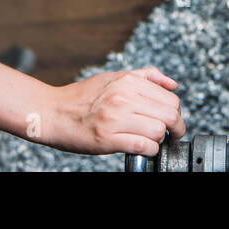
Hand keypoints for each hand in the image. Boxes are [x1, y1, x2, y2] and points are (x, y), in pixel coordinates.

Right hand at [41, 66, 185, 155]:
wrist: (51, 112)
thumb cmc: (82, 97)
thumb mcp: (114, 77)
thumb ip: (145, 77)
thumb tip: (173, 84)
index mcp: (127, 81)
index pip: (170, 98)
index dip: (177, 113)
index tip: (173, 121)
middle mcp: (123, 97)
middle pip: (169, 115)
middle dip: (177, 129)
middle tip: (173, 135)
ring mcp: (115, 118)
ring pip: (158, 131)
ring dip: (160, 140)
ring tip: (152, 141)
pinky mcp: (107, 139)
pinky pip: (142, 147)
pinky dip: (149, 151)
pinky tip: (143, 149)